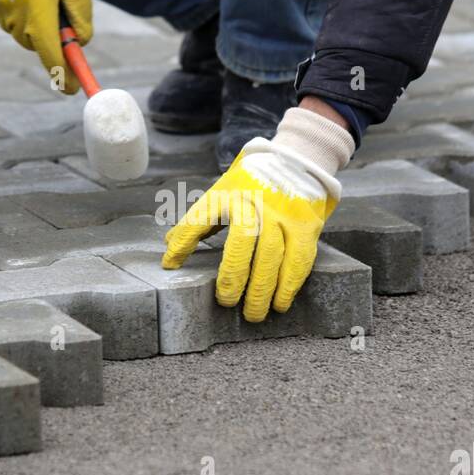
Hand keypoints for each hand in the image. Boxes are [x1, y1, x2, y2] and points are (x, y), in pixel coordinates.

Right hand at [0, 0, 92, 93]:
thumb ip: (80, 11)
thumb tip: (81, 42)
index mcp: (38, 7)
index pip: (52, 53)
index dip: (64, 74)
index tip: (72, 89)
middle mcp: (14, 15)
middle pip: (40, 44)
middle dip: (53, 35)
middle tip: (59, 5)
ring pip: (27, 32)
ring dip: (38, 19)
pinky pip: (12, 20)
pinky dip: (23, 10)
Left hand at [162, 106, 355, 321]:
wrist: (297, 160)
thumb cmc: (251, 184)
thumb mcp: (222, 192)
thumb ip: (199, 219)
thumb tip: (168, 245)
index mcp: (227, 194)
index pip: (199, 219)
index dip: (183, 243)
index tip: (170, 266)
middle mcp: (254, 203)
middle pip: (242, 241)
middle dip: (233, 276)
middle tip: (226, 302)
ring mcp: (282, 214)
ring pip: (272, 255)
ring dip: (262, 290)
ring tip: (253, 314)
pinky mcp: (305, 225)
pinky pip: (298, 260)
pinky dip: (289, 285)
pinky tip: (280, 303)